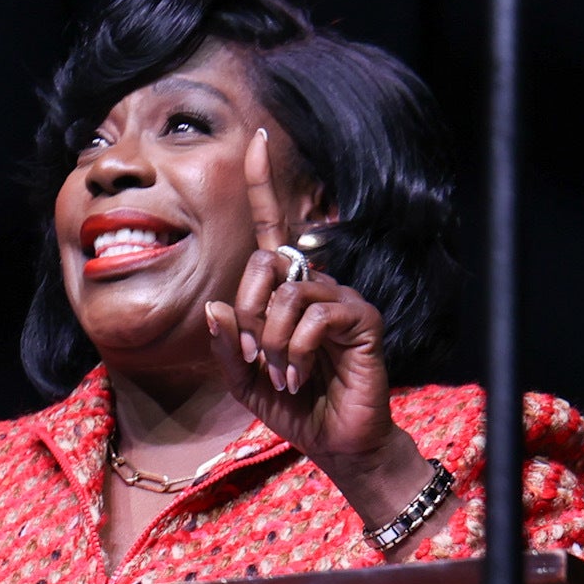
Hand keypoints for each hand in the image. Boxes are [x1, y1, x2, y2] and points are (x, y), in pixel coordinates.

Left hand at [202, 129, 437, 534]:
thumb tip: (220, 305)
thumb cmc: (294, 409)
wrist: (336, 444)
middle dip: (248, 312)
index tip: (256, 139)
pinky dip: (297, 350)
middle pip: (267, 261)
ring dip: (272, 341)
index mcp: (287, 291)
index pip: (272, 229)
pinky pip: (316, 315)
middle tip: (254, 356)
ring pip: (290, 293)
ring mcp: (343, 300)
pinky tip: (299, 376)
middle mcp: (317, 285)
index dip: (261, 185)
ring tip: (282, 376)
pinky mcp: (363, 321)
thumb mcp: (244, 379)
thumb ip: (228, 343)